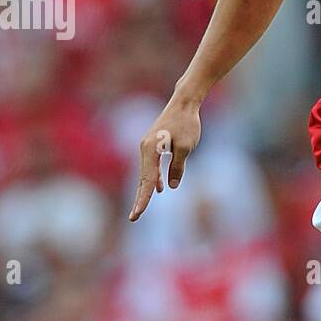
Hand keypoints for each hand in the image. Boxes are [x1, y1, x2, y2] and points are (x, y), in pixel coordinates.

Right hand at [129, 94, 201, 220]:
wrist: (184, 102)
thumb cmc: (187, 124)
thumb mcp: (186, 148)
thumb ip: (177, 168)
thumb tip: (171, 186)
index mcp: (150, 151)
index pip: (146, 181)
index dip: (142, 200)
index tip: (137, 215)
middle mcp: (144, 149)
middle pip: (142, 179)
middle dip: (140, 199)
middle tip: (134, 218)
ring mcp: (147, 145)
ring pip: (146, 173)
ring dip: (146, 190)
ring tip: (142, 208)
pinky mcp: (153, 143)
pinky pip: (151, 165)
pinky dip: (153, 177)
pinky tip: (159, 188)